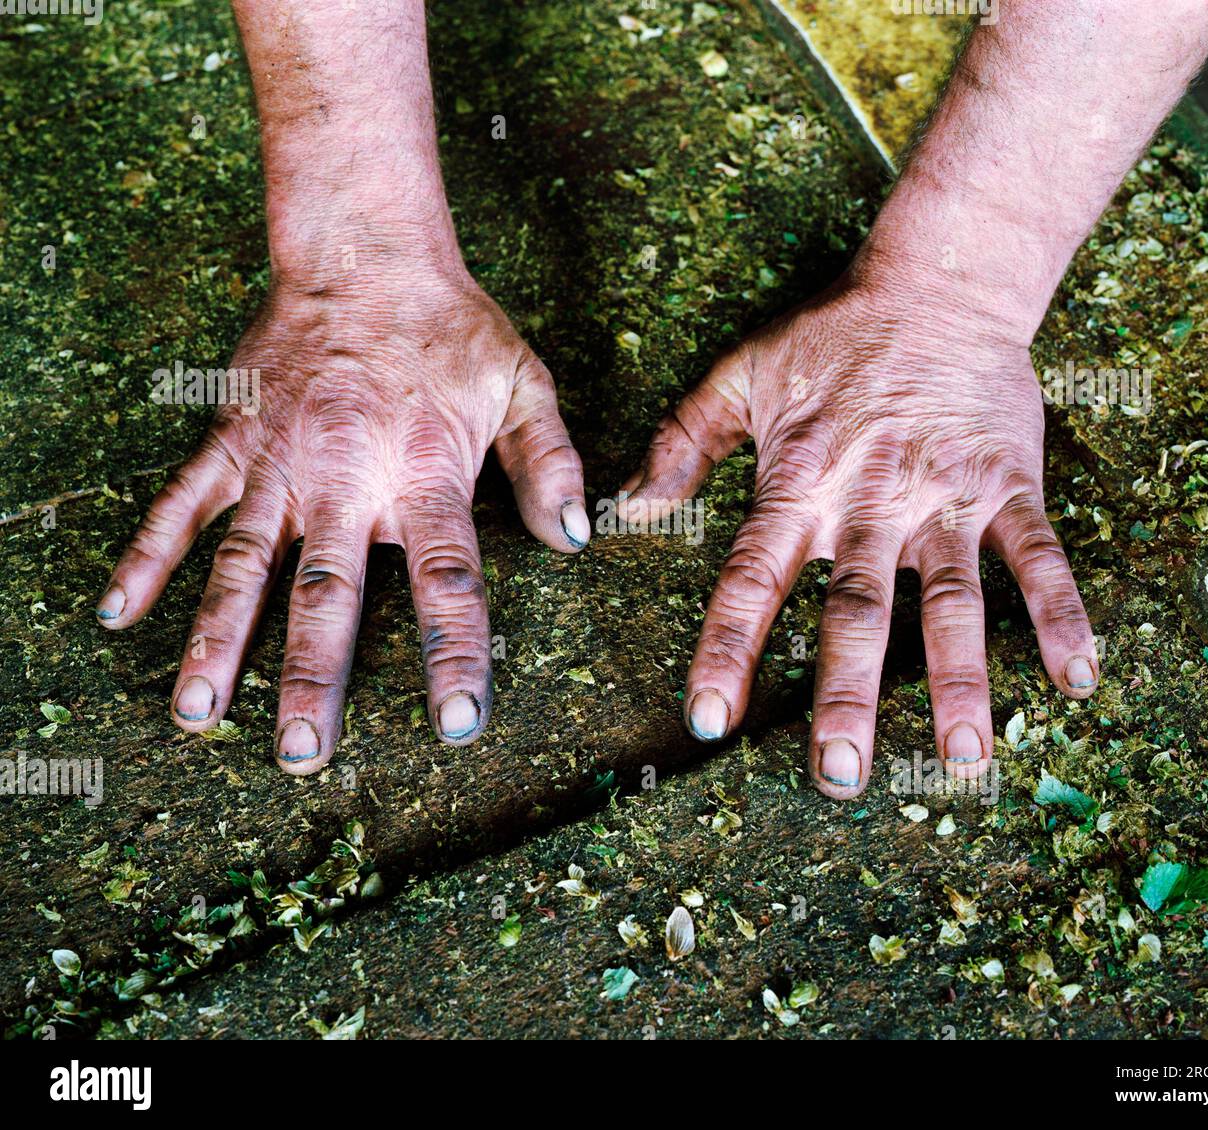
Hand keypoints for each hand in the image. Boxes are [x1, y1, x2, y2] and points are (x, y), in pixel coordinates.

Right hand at [97, 274, 587, 773]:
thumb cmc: (450, 328)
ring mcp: (278, 463)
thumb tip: (573, 539)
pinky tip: (119, 613)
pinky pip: (182, 505)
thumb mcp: (524, 385)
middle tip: (301, 753)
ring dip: (218, 642)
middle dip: (313, 678)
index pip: (446, 584)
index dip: (454, 656)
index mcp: (424, 475)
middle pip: (327, 595)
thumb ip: (549, 464)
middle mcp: (344, 479)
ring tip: (197, 714)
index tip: (455, 724)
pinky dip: (148, 556)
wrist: (364, 254)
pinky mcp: (232, 440)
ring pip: (242, 566)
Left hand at [621, 274, 1097, 797]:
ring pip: (949, 600)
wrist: (936, 284)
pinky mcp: (1007, 484)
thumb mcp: (739, 377)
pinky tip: (1075, 678)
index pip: (752, 579)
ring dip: (959, 679)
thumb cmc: (830, 337)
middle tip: (839, 774)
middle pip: (855, 611)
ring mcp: (943, 497)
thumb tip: (625, 508)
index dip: (727, 648)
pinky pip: (1038, 556)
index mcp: (798, 486)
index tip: (707, 718)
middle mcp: (868, 503)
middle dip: (847, 695)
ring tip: (964, 756)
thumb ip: (682, 443)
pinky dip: (1060, 613)